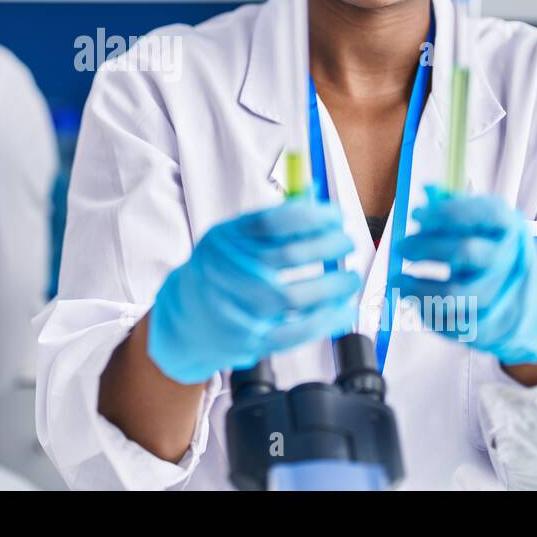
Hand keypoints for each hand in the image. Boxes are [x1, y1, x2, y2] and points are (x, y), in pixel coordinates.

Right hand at [148, 199, 361, 383]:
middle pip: (289, 256)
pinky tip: (342, 310)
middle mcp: (229, 271)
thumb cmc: (220, 271)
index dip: (313, 216)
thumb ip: (273, 220)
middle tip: (346, 244)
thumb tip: (316, 198)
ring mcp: (238, 308)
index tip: (335, 217)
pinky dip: (326, 320)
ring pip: (296, 296)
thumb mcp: (234, 237)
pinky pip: (296, 331)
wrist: (187, 319)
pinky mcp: (251, 339)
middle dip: (330, 246)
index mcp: (226, 240)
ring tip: (349, 278)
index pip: (273, 221)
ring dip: (334, 285)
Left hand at [393, 186, 536, 365]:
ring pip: (456, 294)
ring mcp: (503, 295)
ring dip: (419, 287)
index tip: (416, 215)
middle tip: (402, 246)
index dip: (444, 213)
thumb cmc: (495, 253)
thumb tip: (427, 190)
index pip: (481, 214)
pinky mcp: (492, 326)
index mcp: (508, 227)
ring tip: (399, 279)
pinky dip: (427, 311)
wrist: (532, 303)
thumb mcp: (486, 223)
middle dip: (426, 248)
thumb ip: (456, 206)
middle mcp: (510, 260)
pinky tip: (414, 300)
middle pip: (465, 252)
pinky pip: (453, 323)